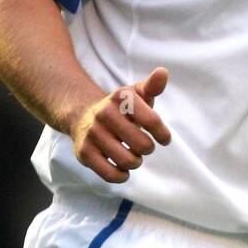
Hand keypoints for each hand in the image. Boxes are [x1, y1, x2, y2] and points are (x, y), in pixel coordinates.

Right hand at [67, 67, 171, 183]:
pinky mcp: (84, 153)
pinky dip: (122, 175)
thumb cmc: (120, 108)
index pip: (152, 121)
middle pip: (142, 145)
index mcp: (121, 98)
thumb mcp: (136, 94)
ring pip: (128, 161)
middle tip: (144, 146)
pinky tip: (123, 169)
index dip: (163, 134)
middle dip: (147, 148)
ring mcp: (93, 134)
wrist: (83, 116)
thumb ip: (152, 85)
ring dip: (136, 162)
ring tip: (133, 156)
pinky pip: (110, 174)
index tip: (164, 139)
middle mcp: (104, 113)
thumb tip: (163, 72)